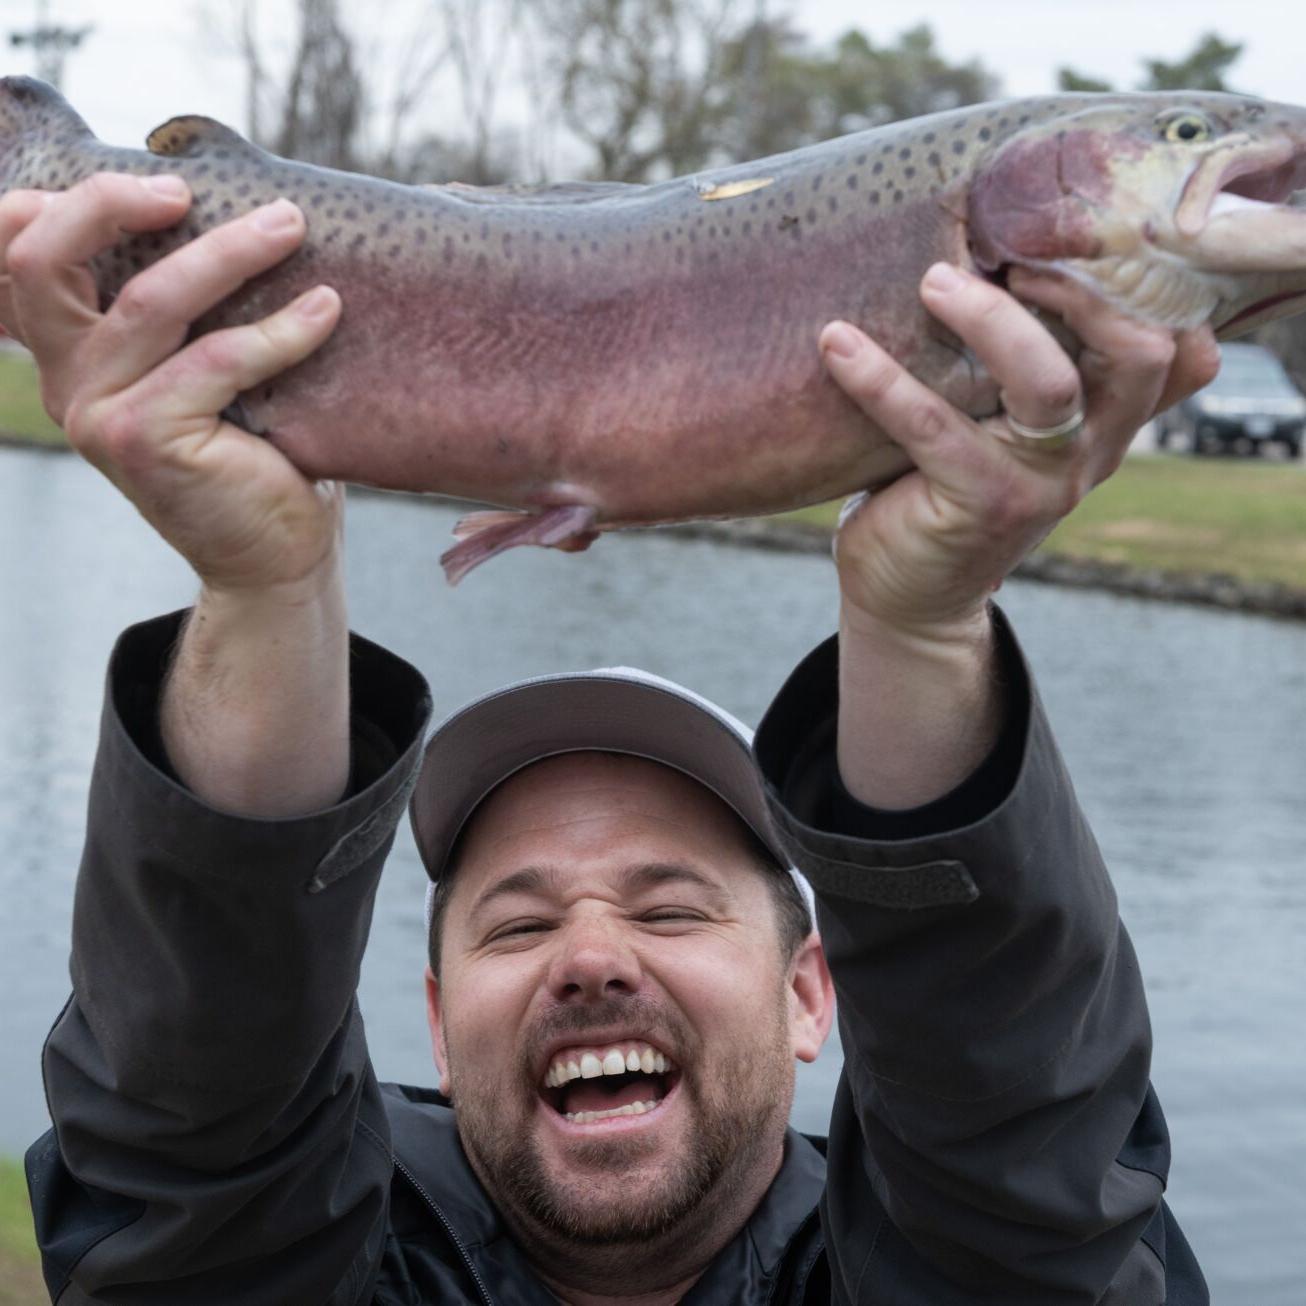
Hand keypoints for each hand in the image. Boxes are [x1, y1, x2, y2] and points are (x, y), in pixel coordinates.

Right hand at [0, 172, 343, 593]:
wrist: (276, 557)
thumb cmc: (259, 456)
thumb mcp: (211, 372)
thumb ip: (195, 311)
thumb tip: (249, 208)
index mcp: (74, 358)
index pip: (20, 260)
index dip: (49, 205)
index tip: (144, 182)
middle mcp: (69, 383)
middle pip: (44, 260)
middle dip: (107, 202)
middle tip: (187, 190)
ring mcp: (98, 414)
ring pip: (150, 301)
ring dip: (228, 254)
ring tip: (290, 227)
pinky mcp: (145, 439)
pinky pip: (217, 360)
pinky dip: (280, 330)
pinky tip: (326, 311)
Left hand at [820, 262, 1219, 642]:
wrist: (912, 595)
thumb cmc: (949, 489)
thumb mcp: (1004, 428)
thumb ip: (1027, 370)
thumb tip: (1001, 257)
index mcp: (1108, 423)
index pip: (1171, 348)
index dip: (1142, 286)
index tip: (1076, 235)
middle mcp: (1091, 451)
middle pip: (1133, 353)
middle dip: (1079, 289)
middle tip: (1004, 256)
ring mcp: (1042, 484)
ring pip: (1046, 385)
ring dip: (989, 321)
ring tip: (930, 281)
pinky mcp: (981, 506)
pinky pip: (934, 426)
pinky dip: (880, 379)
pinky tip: (835, 343)